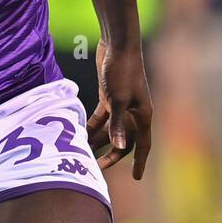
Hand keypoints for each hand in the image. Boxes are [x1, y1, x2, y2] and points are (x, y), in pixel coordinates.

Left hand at [87, 39, 152, 177]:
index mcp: (142, 115)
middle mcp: (133, 112)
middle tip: (96, 168)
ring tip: (82, 154)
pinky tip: (78, 135)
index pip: (143, 144)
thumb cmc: (122, 70)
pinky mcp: (108, 97)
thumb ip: (117, 124)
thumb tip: (119, 147)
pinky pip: (101, 118)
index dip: (140, 162)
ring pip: (110, 130)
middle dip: (111, 155)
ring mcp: (121, 105)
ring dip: (98, 141)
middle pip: (124, 141)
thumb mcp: (117, 99)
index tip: (136, 177)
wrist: (118, 44)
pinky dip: (92, 126)